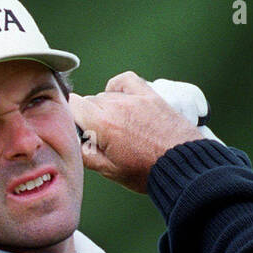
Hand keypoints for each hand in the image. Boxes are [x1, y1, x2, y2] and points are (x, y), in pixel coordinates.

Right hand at [69, 72, 204, 193]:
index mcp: (102, 124)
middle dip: (89, 117)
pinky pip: (125, 81)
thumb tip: (72, 140)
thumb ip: (84, 153)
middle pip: (88, 102)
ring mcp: (134, 98)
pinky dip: (117, 88)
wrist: (182, 165)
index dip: (70, 118)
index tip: (78, 131)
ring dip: (105, 108)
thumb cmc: (147, 171)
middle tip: (101, 138)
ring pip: (105, 95)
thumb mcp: (109, 171)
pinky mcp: (149, 95)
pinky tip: (119, 100)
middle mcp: (116, 105)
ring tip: (117, 128)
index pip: (72, 105)